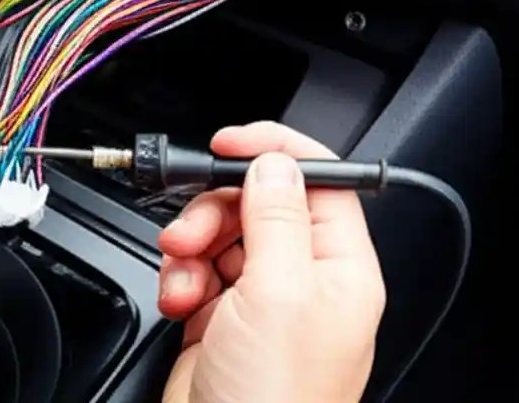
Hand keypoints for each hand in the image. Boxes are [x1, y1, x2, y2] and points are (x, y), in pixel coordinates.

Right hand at [158, 122, 385, 402]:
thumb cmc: (273, 402)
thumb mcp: (279, 294)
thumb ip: (276, 218)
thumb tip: (274, 162)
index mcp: (341, 271)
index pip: (317, 183)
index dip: (274, 153)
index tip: (231, 142)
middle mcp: (304, 284)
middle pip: (258, 205)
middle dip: (216, 210)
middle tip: (191, 230)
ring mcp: (262, 304)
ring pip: (221, 236)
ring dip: (191, 246)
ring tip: (182, 275)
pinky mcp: (221, 321)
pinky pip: (197, 272)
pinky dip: (179, 278)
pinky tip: (178, 299)